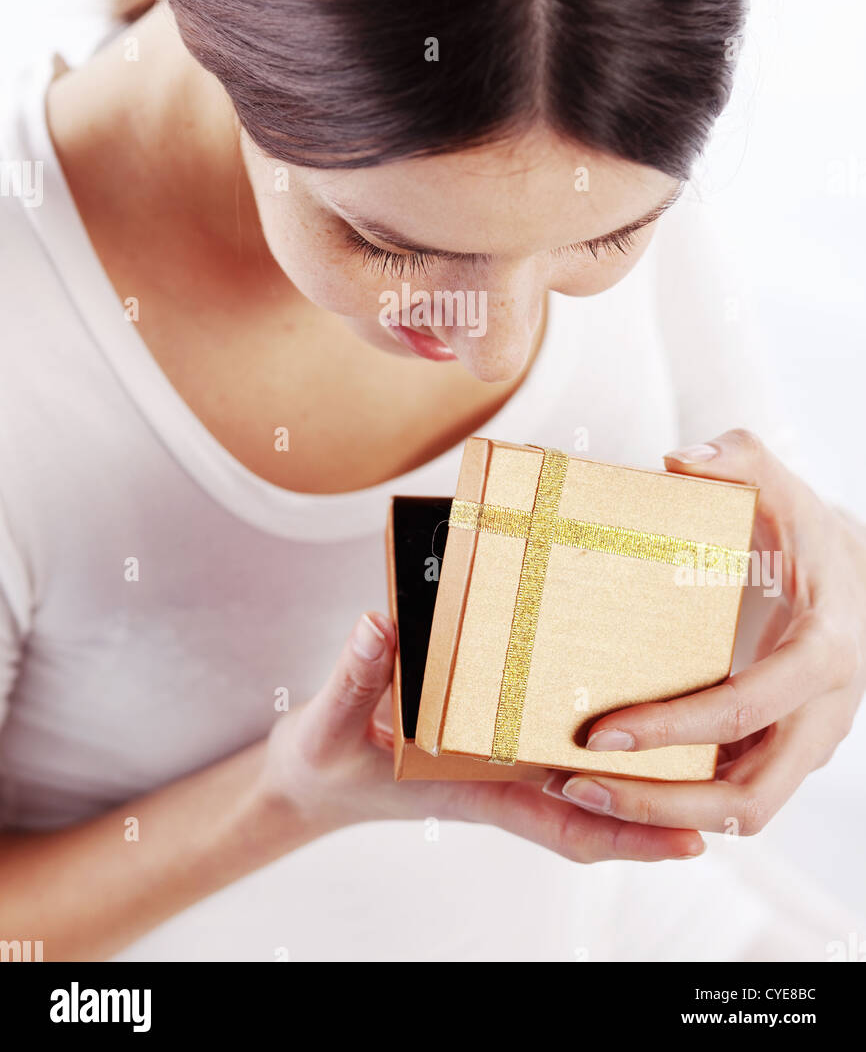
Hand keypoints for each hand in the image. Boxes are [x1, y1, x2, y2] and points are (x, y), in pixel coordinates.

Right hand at [260, 610, 704, 861]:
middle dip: (654, 797)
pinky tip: (612, 678)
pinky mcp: (484, 722)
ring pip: (578, 762)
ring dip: (629, 754)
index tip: (690, 841)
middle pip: (593, 798)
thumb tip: (382, 625)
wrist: (307, 771)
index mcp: (473, 790)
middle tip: (720, 769)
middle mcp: (498, 774)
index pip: (564, 827)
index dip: (629, 837)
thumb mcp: (329, 725)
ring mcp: (495, 751)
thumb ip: (354, 679)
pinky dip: (583, 713)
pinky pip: (544, 723)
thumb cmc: (325, 759)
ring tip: (692, 721)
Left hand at [542, 428, 865, 837]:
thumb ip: (738, 458)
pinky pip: (734, 794)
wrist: (851, 572)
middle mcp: (822, 714)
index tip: (599, 732)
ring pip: (741, 813)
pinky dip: (679, 801)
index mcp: (822, 653)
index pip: (743, 710)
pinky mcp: (785, 752)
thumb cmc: (806, 531)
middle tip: (577, 786)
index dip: (672, 729)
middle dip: (660, 802)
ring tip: (580, 792)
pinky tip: (615, 784)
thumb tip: (680, 460)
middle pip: (747, 798)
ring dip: (662, 813)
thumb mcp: (781, 486)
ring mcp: (807, 742)